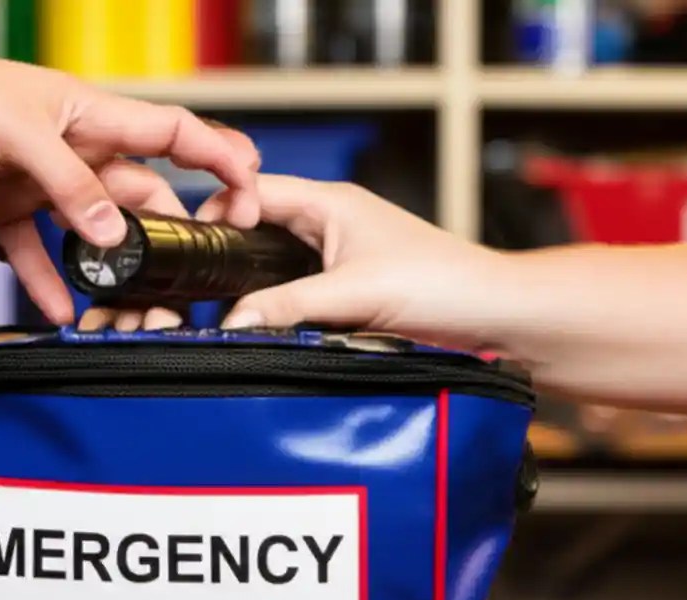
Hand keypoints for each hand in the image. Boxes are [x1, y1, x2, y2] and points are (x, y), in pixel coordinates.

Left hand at [0, 34, 259, 323]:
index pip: (176, 135)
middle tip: (189, 271)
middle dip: (171, 231)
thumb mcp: (21, 135)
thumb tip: (116, 233)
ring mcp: (43, 182)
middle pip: (144, 192)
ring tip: (129, 303)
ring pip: (96, 230)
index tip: (251, 194)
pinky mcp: (6, 208)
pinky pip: (37, 254)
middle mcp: (76, 151)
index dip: (221, 160)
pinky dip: (50, 282)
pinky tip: (61, 311)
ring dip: (113, 266)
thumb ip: (72, 186)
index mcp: (93, 117)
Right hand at [213, 175, 505, 348]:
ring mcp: (336, 252)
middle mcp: (329, 220)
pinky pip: (292, 286)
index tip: (193, 244)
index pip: (252, 189)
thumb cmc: (442, 284)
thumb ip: (286, 306)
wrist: (493, 312)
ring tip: (217, 301)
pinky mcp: (345, 284)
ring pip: (270, 257)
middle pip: (255, 223)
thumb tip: (232, 322)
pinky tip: (258, 320)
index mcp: (329, 201)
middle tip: (195, 279)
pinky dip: (272, 300)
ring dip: (248, 276)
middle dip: (225, 246)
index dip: (218, 209)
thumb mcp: (354, 294)